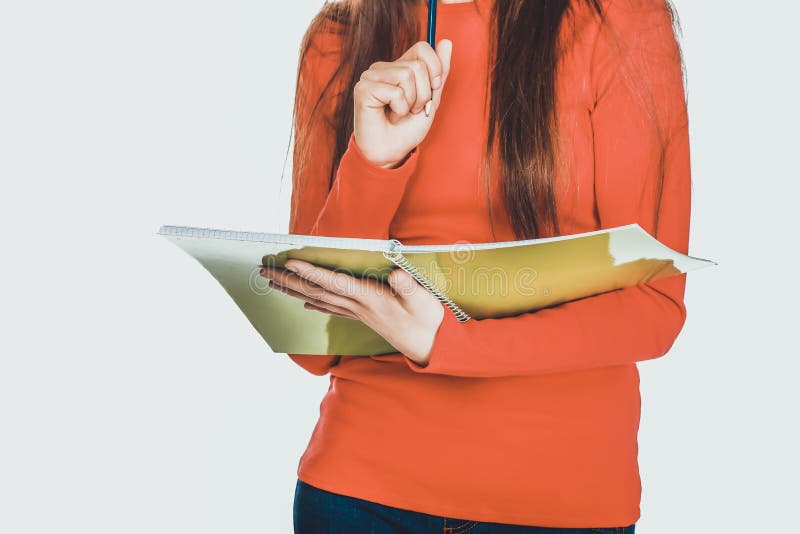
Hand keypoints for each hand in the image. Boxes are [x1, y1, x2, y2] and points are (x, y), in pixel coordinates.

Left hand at [260, 260, 445, 365]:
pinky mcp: (361, 317)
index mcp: (369, 299)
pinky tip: (303, 301)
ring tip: (272, 281)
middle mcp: (357, 307)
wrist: (429, 347)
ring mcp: (357, 313)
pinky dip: (313, 302)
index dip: (311, 272)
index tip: (290, 262)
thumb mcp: (423, 301)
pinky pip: (330, 308)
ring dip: (293, 290)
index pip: (334, 283)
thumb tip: (396, 274)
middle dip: (289, 280)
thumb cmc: (427, 321)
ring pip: (317, 300)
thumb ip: (409, 287)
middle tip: (265, 270)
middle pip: (316, 291)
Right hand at [353, 39, 452, 168]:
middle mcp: (383, 68)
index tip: (432, 91)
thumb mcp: (431, 99)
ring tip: (400, 113)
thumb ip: (439, 72)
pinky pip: (395, 92)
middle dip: (423, 93)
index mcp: (398, 66)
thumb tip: (447, 42)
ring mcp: (371, 76)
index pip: (422, 48)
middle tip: (412, 110)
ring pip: (407, 75)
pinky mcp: (363, 88)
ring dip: (411, 102)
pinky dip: (399, 109)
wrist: (390, 153)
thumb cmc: (407, 129)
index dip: (434, 69)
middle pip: (418, 65)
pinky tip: (389, 115)